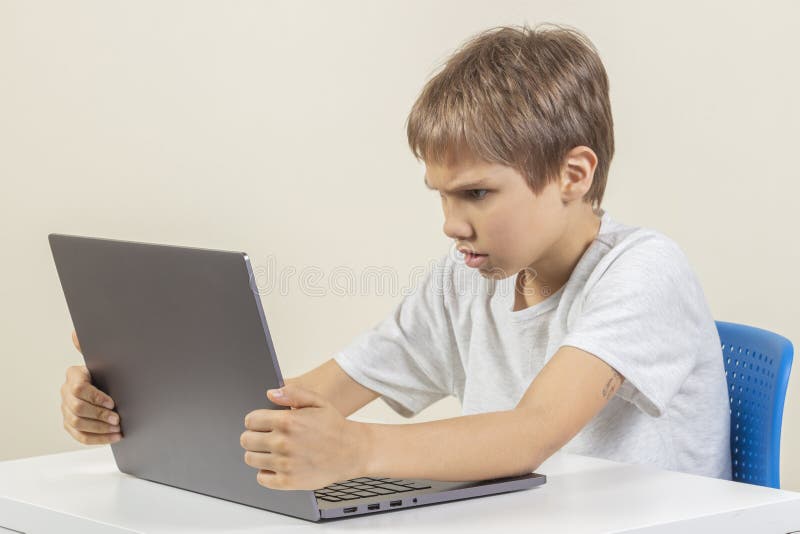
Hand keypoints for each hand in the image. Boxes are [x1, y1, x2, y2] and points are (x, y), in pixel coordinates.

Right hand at [60, 330, 121, 444]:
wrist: (102, 382)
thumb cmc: (104, 370)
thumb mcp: (101, 358)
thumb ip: (89, 347)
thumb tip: (75, 334)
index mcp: (74, 376)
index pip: (79, 389)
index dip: (96, 397)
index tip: (113, 402)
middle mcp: (66, 393)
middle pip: (77, 409)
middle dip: (99, 415)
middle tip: (117, 419)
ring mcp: (66, 410)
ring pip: (77, 424)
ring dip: (99, 429)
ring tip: (118, 429)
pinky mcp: (70, 424)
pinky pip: (80, 436)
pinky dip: (98, 439)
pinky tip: (114, 438)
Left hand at [240, 384, 369, 489]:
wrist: (353, 452)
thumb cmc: (334, 427)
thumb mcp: (317, 401)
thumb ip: (293, 393)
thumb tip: (270, 393)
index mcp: (287, 421)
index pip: (250, 421)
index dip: (255, 421)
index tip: (261, 423)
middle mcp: (283, 442)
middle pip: (246, 440)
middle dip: (253, 436)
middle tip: (265, 437)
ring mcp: (284, 463)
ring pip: (251, 459)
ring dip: (258, 454)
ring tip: (271, 451)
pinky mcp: (288, 481)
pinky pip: (261, 478)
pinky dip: (266, 472)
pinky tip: (277, 465)